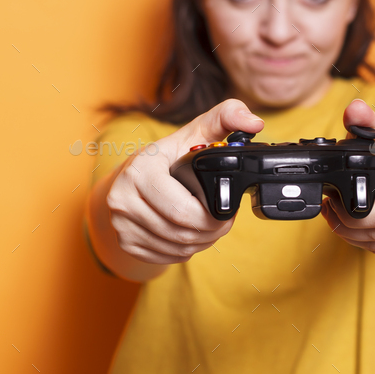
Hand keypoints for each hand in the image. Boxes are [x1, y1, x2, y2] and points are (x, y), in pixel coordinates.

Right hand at [104, 99, 263, 266]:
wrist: (131, 178)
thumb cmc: (170, 156)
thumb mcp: (196, 131)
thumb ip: (227, 117)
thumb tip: (254, 122)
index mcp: (140, 169)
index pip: (182, 210)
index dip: (213, 216)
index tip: (226, 209)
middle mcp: (122, 197)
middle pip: (181, 232)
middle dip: (211, 231)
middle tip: (223, 222)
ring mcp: (121, 223)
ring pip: (175, 247)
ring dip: (201, 242)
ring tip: (209, 226)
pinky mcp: (125, 242)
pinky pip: (165, 256)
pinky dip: (184, 250)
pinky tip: (190, 234)